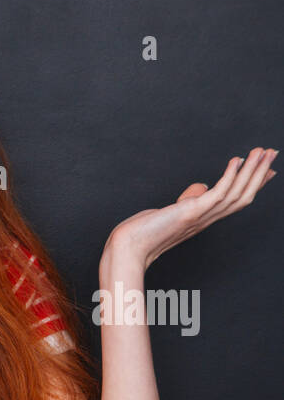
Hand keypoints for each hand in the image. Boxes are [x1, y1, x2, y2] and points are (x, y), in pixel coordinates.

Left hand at [103, 147, 277, 269]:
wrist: (129, 247)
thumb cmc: (146, 230)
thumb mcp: (174, 210)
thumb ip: (190, 199)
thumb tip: (202, 186)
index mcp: (205, 218)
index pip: (236, 199)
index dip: (253, 184)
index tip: (268, 169)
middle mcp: (208, 219)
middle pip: (244, 195)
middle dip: (259, 174)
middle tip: (271, 152)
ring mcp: (201, 216)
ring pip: (237, 193)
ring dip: (251, 172)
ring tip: (261, 151)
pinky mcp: (191, 213)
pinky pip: (219, 193)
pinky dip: (230, 176)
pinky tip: (236, 160)